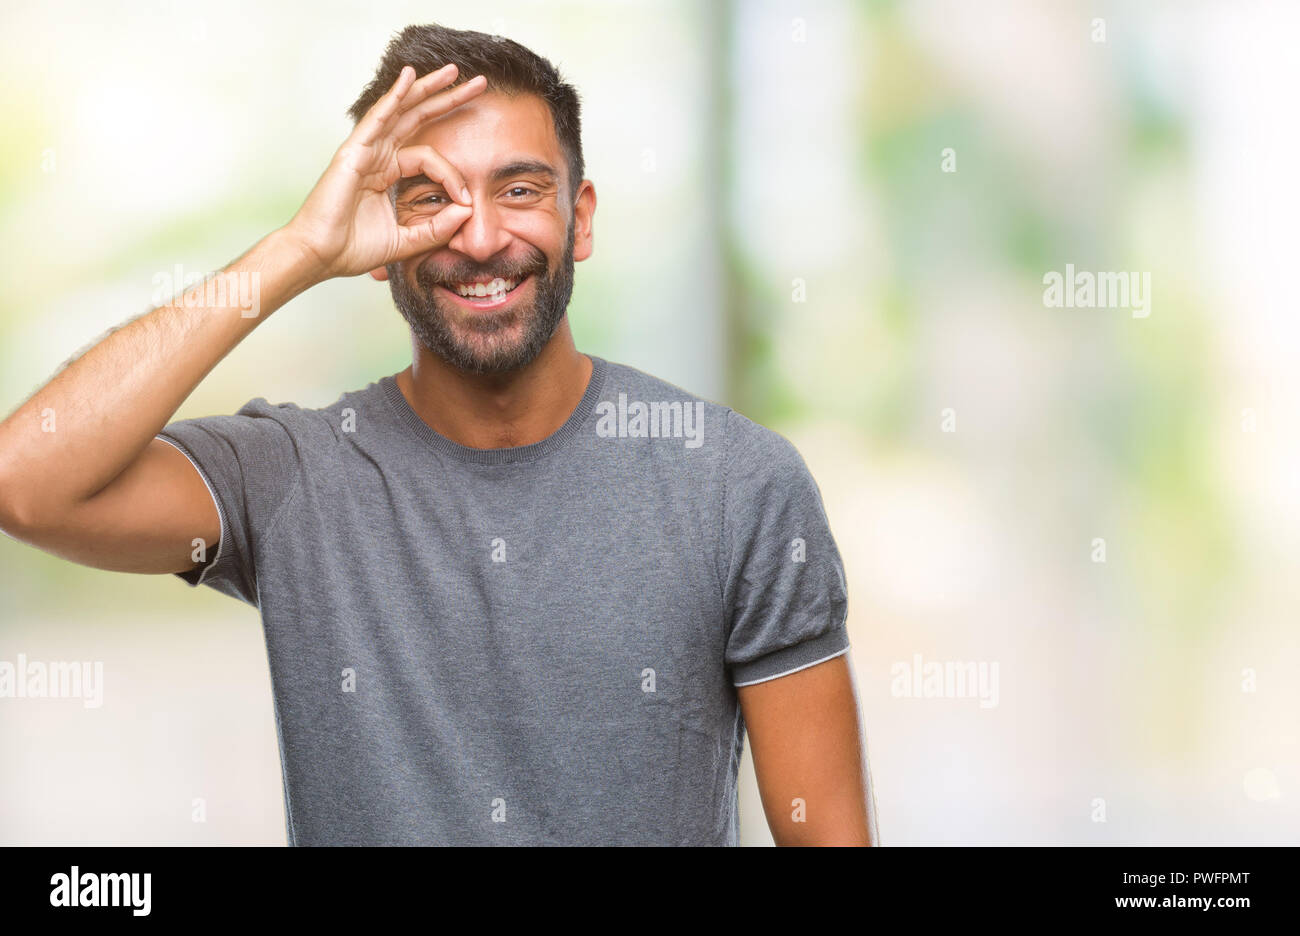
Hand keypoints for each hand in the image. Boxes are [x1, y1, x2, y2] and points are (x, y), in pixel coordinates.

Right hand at [283, 63, 486, 279]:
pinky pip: (378, 117)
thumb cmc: (353, 249)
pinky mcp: (354, 151)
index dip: (452, 176)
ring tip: (455, 71)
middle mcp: (378, 156)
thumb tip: (468, 210)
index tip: (466, 200)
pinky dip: (395, 96)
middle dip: (448, 99)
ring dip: (429, 88)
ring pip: (402, 110)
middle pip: (418, 118)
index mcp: (388, 174)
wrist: (321, 256)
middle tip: (478, 84)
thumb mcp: (408, 241)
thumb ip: (438, 228)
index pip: (430, 159)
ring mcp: (365, 150)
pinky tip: (411, 76)